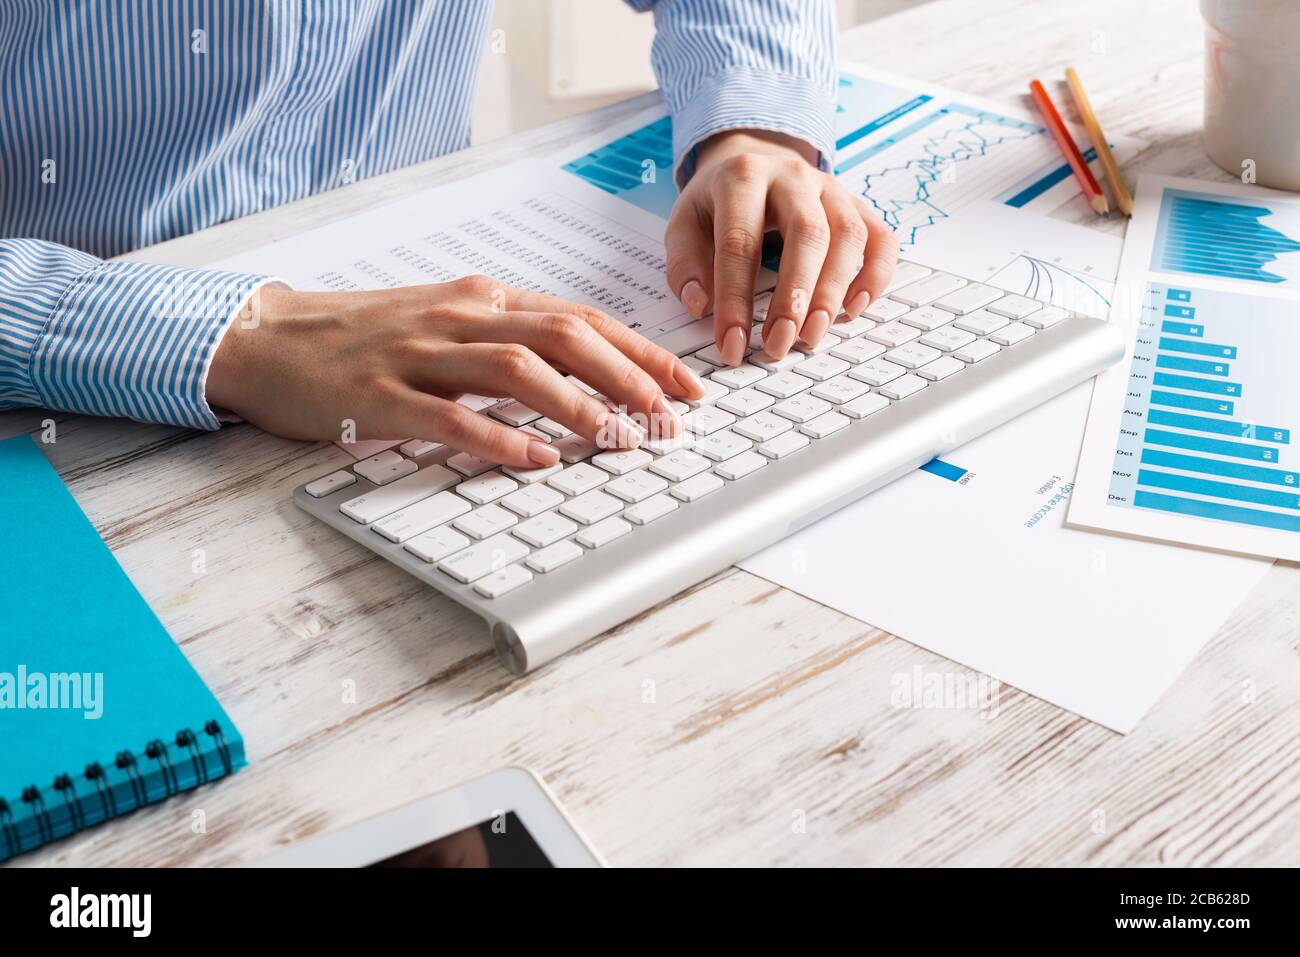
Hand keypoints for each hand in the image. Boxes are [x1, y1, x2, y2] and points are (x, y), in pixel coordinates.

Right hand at [206, 277, 705, 468]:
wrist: (269, 339)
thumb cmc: (365, 336)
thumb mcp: (445, 324)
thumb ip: (507, 340)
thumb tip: (584, 373)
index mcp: (482, 299)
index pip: (581, 318)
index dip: (641, 352)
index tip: (687, 386)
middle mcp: (460, 317)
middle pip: (563, 336)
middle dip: (629, 377)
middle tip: (672, 418)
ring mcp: (419, 353)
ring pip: (516, 369)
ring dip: (578, 404)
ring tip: (621, 439)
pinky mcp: (381, 395)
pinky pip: (451, 417)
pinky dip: (500, 437)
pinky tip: (538, 459)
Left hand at [664, 130, 897, 365]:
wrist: (752, 155)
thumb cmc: (716, 201)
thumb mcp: (684, 222)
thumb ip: (685, 264)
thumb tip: (701, 306)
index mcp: (742, 176)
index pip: (740, 242)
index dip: (735, 299)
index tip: (731, 345)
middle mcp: (793, 177)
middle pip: (806, 234)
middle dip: (794, 296)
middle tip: (780, 343)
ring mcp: (831, 188)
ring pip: (848, 235)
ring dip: (833, 291)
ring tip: (813, 334)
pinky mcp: (857, 204)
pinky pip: (881, 237)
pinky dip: (876, 275)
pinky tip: (855, 308)